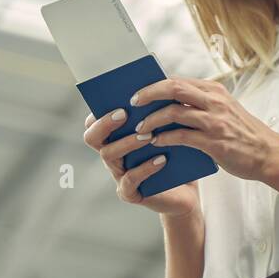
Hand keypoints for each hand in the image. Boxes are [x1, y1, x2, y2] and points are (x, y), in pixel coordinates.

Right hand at [83, 109, 200, 216]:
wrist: (187, 191)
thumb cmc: (176, 156)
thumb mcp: (167, 131)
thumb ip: (157, 113)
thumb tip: (158, 85)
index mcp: (116, 138)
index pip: (93, 122)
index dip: (100, 111)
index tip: (118, 100)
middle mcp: (112, 155)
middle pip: (92, 137)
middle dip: (104, 124)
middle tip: (124, 114)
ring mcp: (117, 175)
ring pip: (109, 155)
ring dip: (127, 142)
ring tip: (149, 136)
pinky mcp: (129, 193)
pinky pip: (129, 180)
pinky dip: (145, 168)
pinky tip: (162, 159)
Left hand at [129, 77, 278, 192]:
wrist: (268, 154)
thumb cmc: (243, 134)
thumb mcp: (224, 111)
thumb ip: (201, 105)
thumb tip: (170, 104)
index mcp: (215, 91)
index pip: (179, 80)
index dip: (155, 85)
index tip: (138, 93)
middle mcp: (214, 101)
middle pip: (173, 88)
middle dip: (148, 94)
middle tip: (133, 103)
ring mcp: (214, 121)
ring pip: (174, 111)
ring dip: (152, 120)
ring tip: (140, 129)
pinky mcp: (214, 142)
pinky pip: (181, 136)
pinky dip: (164, 138)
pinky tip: (155, 143)